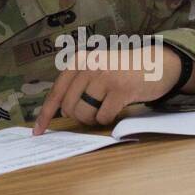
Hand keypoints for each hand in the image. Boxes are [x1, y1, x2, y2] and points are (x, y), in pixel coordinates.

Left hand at [33, 45, 183, 133]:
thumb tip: (60, 113)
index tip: (37, 132)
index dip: (45, 115)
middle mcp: (89, 66)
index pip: (56, 93)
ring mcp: (104, 77)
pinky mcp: (120, 89)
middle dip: (80, 117)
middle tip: (95, 111)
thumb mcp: (96, 69)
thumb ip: (78, 85)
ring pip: (85, 113)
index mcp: (79, 61)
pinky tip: (118, 108)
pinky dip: (109, 119)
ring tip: (106, 108)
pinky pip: (103, 117)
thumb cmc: (123, 72)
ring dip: (94, 119)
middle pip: (70, 108)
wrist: (156, 64)